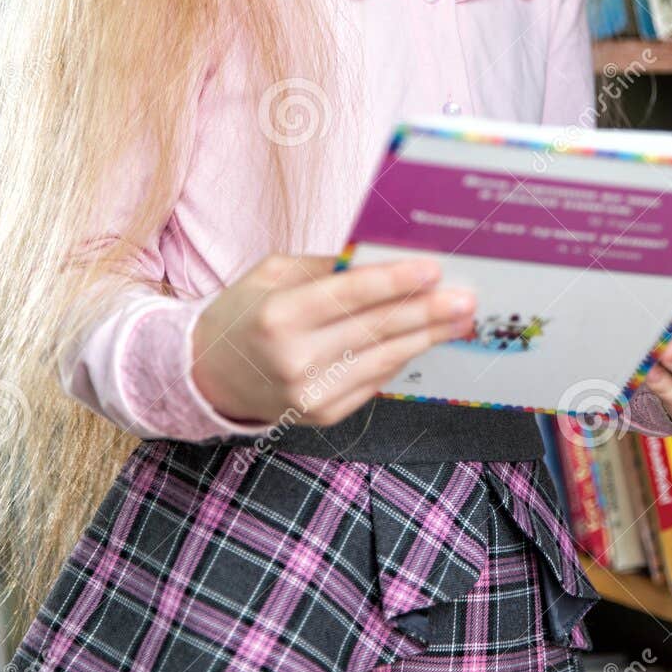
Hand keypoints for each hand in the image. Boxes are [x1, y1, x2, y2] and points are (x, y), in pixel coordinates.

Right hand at [191, 251, 474, 428]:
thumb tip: (383, 256)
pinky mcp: (323, 414)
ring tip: (459, 319)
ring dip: (426, 337)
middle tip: (465, 297)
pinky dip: (402, 358)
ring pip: (382, 359)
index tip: (433, 269)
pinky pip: (374, 382)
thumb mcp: (273, 275)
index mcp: (278, 315)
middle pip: (374, 330)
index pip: (348, 295)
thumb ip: (326, 268)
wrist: (207, 376)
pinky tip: (425, 340)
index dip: (394, 282)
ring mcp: (310, 393)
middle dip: (426, 312)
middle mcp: (294, 358)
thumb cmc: (244, 313)